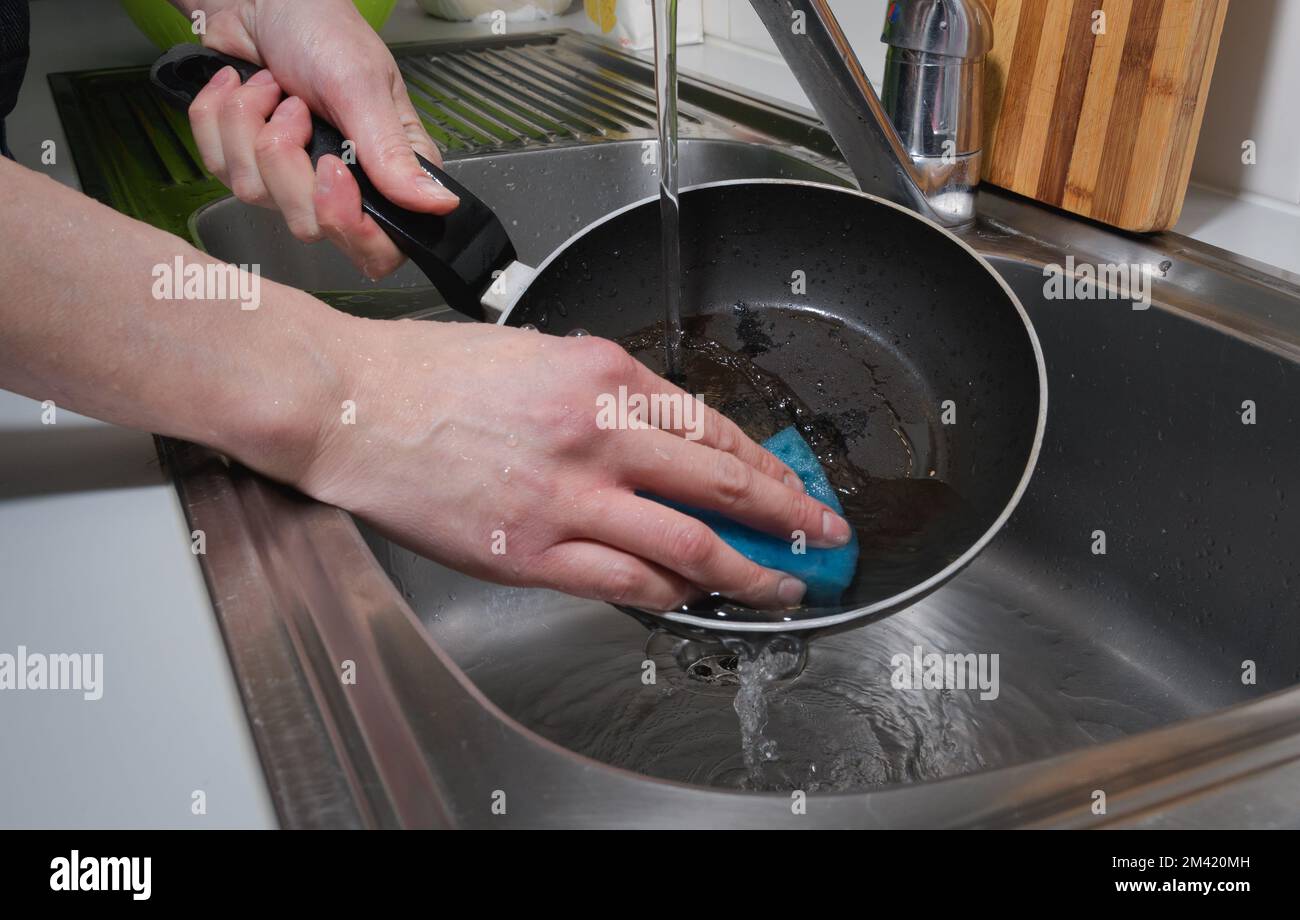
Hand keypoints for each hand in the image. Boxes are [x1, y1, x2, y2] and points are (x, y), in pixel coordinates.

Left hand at [180, 0, 455, 278]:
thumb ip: (392, 153)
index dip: (350, 227)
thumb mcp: (362, 86)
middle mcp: (342, 186)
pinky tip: (240, 88)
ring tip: (269, 86)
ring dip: (249, 124)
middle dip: (286, 159)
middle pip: (309, 225)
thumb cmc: (322, 29)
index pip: (381, 248)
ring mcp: (290, 180)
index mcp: (387, 172)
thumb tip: (438, 205)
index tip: (330, 170)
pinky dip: (219, 116)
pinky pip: (217, 166)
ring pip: (255, 194)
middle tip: (296, 107)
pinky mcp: (246, 164)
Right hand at [293, 320, 854, 610]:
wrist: (355, 407)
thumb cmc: (432, 375)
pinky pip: (624, 581)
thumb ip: (605, 390)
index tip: (795, 484)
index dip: (767, 463)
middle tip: (822, 535)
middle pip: (723, 482)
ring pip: (690, 542)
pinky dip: (669, 594)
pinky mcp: (533, 551)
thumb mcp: (538, 353)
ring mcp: (568, 498)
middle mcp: (598, 434)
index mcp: (603, 375)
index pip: (714, 425)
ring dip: (747, 570)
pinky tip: (690, 599)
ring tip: (778, 585)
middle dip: (788, 515)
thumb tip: (659, 431)